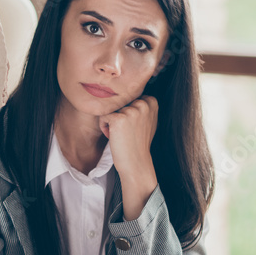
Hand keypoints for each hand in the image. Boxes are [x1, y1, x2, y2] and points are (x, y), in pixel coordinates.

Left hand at [99, 96, 158, 219]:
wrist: (136, 163)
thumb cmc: (138, 143)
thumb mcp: (147, 120)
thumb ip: (142, 105)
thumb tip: (129, 91)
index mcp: (151, 102)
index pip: (129, 97)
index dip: (127, 111)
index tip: (133, 126)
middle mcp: (143, 104)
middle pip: (119, 102)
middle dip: (118, 115)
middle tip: (126, 131)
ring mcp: (131, 111)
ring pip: (110, 109)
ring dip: (111, 122)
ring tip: (120, 135)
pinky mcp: (119, 119)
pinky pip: (103, 116)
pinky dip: (104, 127)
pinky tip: (113, 137)